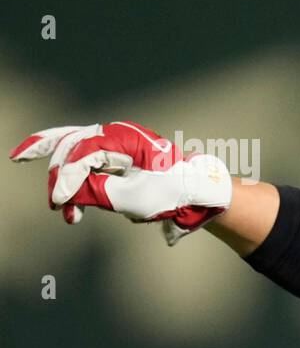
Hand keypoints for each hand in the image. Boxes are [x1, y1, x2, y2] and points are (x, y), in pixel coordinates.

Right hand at [10, 121, 231, 242]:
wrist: (196, 195)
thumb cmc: (170, 192)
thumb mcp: (129, 197)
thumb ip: (93, 191)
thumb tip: (63, 193)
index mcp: (124, 137)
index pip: (83, 152)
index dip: (66, 176)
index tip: (60, 201)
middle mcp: (117, 134)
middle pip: (73, 148)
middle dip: (61, 176)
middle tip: (56, 204)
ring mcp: (116, 145)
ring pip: (77, 155)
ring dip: (68, 182)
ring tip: (68, 212)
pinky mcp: (116, 159)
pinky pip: (88, 164)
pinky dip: (80, 184)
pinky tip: (75, 207)